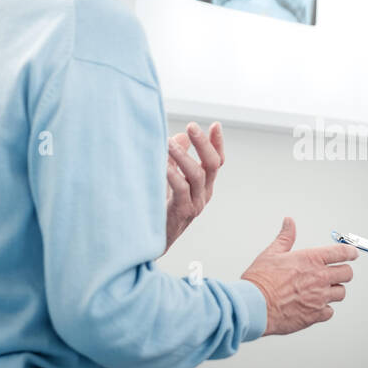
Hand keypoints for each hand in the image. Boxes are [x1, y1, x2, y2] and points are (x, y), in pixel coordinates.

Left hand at [164, 121, 223, 252]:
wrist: (149, 242)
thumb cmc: (159, 209)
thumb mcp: (170, 181)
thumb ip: (176, 159)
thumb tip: (179, 137)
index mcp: (204, 186)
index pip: (217, 162)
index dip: (217, 143)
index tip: (215, 125)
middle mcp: (203, 194)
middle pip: (212, 165)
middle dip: (203, 144)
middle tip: (191, 126)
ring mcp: (195, 204)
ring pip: (198, 175)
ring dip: (184, 155)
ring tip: (168, 142)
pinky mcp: (182, 212)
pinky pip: (181, 189)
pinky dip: (172, 173)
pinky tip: (161, 163)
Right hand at [241, 218, 357, 335]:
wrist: (254, 306)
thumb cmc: (260, 281)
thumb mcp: (272, 253)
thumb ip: (285, 237)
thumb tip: (289, 222)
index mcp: (311, 259)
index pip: (342, 252)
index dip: (350, 252)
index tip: (352, 253)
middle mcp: (319, 277)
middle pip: (347, 274)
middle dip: (343, 272)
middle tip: (336, 273)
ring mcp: (319, 297)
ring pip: (341, 293)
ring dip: (334, 291)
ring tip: (322, 290)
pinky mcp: (315, 314)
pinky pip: (329, 312)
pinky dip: (324, 309)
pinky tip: (314, 306)